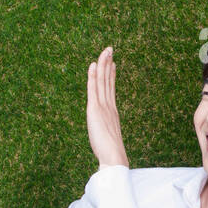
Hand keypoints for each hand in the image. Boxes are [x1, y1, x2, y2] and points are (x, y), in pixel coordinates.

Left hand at [87, 46, 129, 169]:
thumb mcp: (108, 140)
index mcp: (112, 112)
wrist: (114, 157)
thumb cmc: (112, 154)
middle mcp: (109, 106)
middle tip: (109, 50)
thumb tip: (108, 141)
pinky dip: (93, 75)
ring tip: (105, 51)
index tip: (112, 63)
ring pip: (102, 81)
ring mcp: (103, 106)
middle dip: (108, 64)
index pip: (110, 89)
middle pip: (108, 81)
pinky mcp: (95, 109)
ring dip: (103, 64)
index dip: (111, 75)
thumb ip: (107, 135)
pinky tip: (93, 64)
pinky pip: (93, 88)